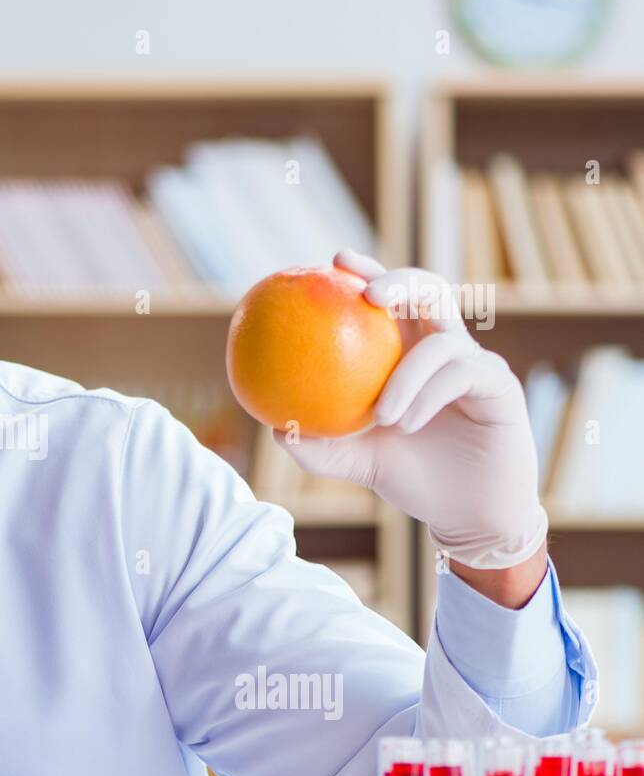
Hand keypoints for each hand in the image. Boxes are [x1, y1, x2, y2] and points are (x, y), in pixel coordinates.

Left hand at [274, 249, 548, 572]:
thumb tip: (275, 426)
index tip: (335, 261)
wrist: (464, 514)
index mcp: (409, 353)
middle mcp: (445, 349)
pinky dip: (429, 395)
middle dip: (400, 281)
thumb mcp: (355, 461)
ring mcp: (476, 365)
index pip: (391, 300)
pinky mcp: (501, 387)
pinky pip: (463, 375)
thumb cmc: (409, 478)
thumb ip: (318, 444)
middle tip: (368, 294)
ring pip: (444, 341)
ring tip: (382, 415)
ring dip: (406, 374)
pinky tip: (406, 423)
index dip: (367, 273)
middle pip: (430, 291)